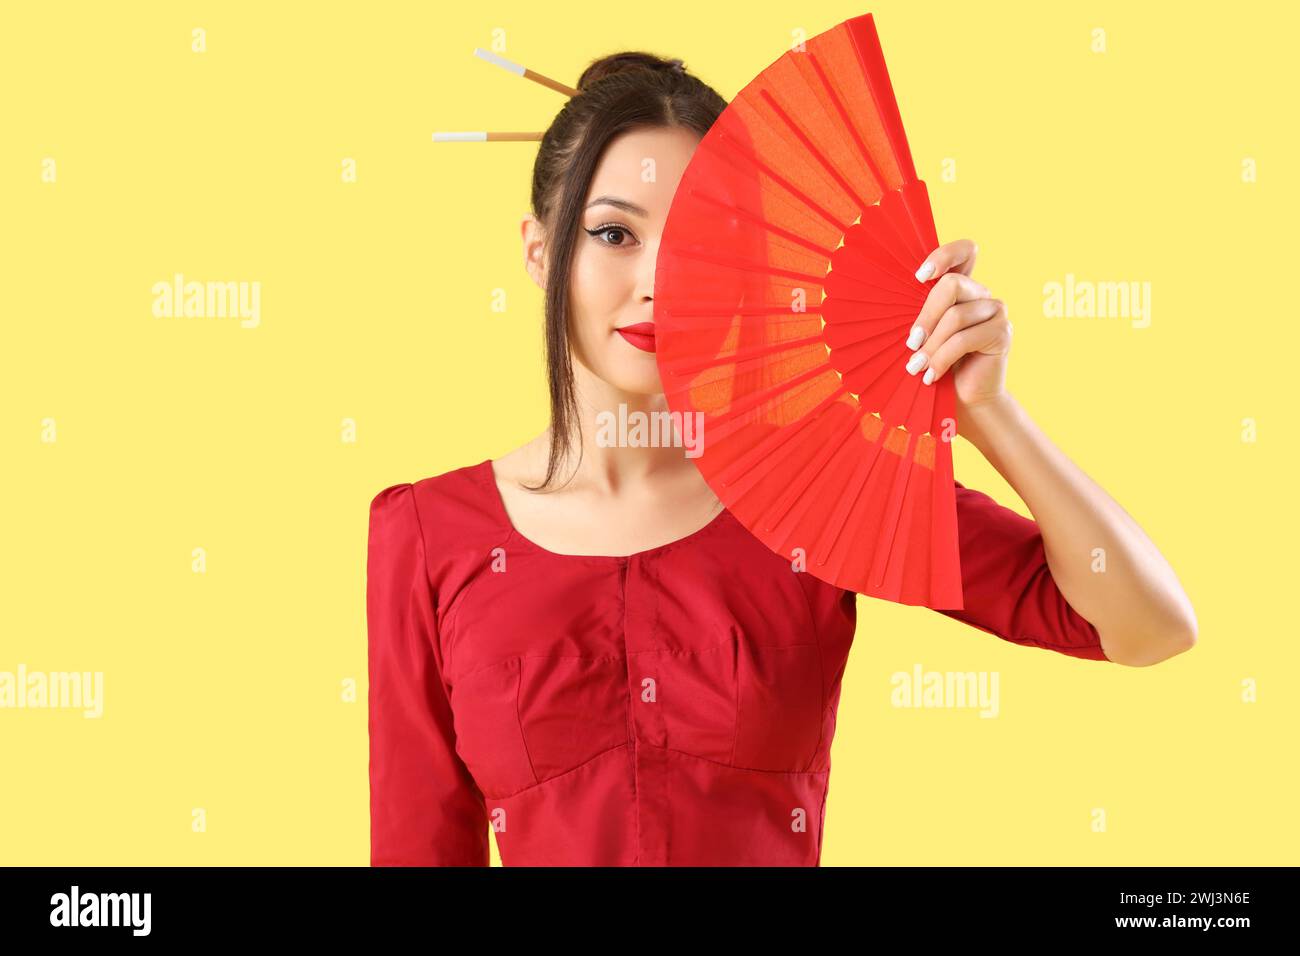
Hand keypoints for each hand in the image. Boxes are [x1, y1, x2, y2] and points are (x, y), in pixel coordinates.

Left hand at [904, 239, 1012, 430]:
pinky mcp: (1001, 333)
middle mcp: (982, 294)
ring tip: (916, 368)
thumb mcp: (924, 335)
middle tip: (910, 344)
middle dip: (925, 316)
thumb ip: (919, 315)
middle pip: (951, 285)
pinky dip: (942, 358)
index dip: (944, 254)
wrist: (965, 399)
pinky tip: (932, 375)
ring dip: (931, 346)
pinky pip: (964, 339)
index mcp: (963, 288)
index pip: (965, 251)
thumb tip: (885, 303)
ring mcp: (995, 311)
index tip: (920, 276)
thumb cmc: (937, 364)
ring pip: (955, 316)